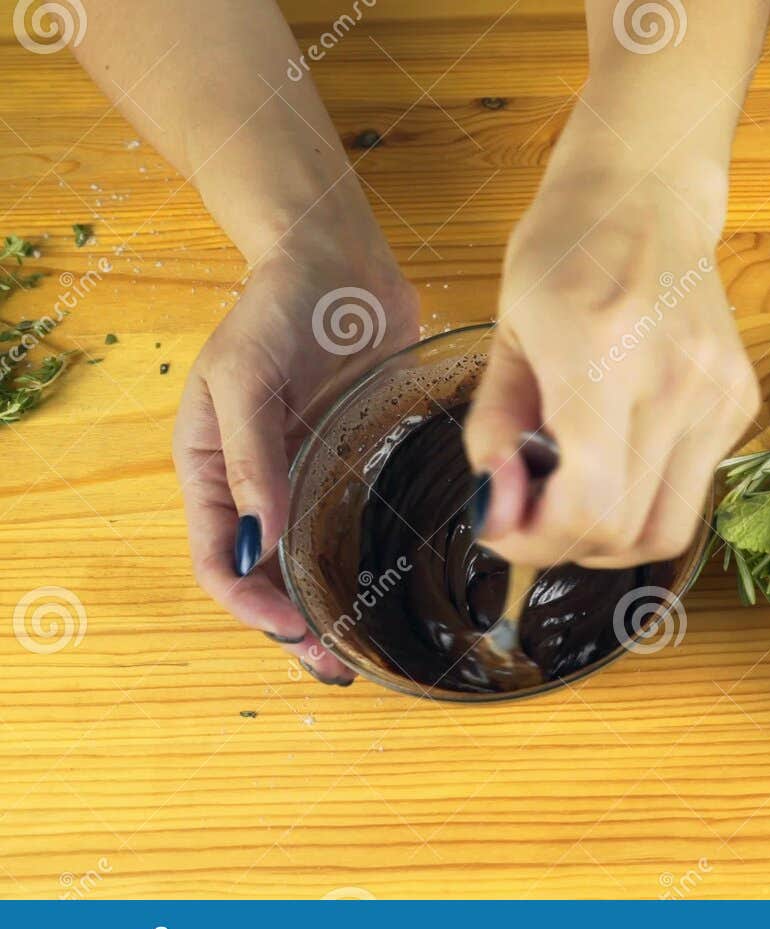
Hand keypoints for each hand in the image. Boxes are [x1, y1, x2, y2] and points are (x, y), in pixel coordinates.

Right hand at [173, 234, 417, 684]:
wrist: (338, 257)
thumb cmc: (278, 304)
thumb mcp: (246, 375)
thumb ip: (250, 458)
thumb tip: (257, 542)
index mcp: (209, 466)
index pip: (215, 559)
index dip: (249, 603)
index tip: (294, 628)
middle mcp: (256, 481)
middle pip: (265, 574)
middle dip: (293, 625)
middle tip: (335, 665)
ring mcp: (307, 473)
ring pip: (311, 559)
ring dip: (331, 606)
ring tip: (364, 648)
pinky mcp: (355, 459)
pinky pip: (356, 524)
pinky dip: (367, 562)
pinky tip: (396, 589)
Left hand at [464, 159, 758, 568]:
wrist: (646, 193)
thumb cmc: (564, 252)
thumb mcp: (505, 336)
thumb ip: (494, 432)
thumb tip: (497, 512)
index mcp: (601, 355)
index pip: (588, 504)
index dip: (535, 540)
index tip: (501, 521)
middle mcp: (674, 381)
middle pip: (628, 534)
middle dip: (565, 542)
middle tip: (530, 508)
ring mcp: (718, 395)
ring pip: (668, 529)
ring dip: (610, 533)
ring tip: (574, 486)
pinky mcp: (739, 401)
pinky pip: (692, 489)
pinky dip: (645, 493)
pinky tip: (619, 446)